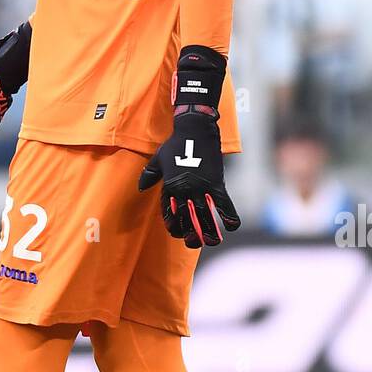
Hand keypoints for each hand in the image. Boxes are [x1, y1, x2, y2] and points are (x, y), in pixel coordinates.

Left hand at [138, 45, 240, 247]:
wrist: (194, 129)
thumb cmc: (175, 143)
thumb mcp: (158, 159)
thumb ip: (149, 175)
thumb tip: (140, 187)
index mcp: (170, 186)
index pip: (168, 213)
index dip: (172, 226)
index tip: (178, 232)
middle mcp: (184, 190)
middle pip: (186, 219)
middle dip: (189, 234)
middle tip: (194, 242)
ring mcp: (201, 187)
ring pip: (205, 216)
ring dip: (209, 231)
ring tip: (213, 241)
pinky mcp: (216, 183)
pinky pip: (224, 204)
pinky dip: (229, 216)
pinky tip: (231, 226)